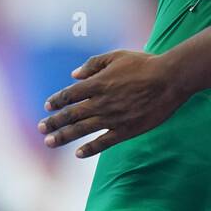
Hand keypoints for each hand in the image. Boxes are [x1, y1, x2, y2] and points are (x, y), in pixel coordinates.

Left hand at [38, 50, 187, 157]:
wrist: (169, 79)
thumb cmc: (144, 64)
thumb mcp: (117, 56)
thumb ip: (93, 64)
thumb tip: (74, 75)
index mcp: (98, 83)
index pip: (70, 94)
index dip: (57, 101)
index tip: (48, 106)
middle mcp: (101, 103)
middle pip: (70, 115)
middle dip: (53, 122)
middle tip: (41, 128)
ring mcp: (112, 118)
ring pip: (81, 130)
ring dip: (63, 136)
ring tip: (49, 142)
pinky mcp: (125, 130)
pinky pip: (103, 143)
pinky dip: (89, 149)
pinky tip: (78, 154)